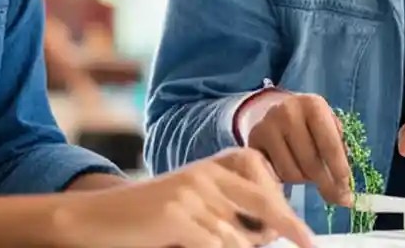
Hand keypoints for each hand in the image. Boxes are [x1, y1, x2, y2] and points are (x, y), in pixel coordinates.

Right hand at [59, 148, 313, 247]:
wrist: (93, 219)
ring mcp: (192, 193)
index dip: (283, 209)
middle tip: (311, 246)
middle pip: (263, 202)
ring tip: (210, 243)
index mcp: (213, 164)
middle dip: (291, 227)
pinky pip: (217, 245)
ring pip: (239, 234)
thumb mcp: (193, 206)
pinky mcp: (176, 216)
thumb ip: (228, 212)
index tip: (304, 234)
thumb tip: (273, 232)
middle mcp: (206, 173)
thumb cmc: (148, 219)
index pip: (264, 180)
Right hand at [238, 91, 352, 205]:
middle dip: (324, 182)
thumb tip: (344, 195)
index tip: (346, 191)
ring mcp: (267, 125)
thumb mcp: (330, 129)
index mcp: (313, 105)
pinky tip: (291, 170)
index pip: (330, 144)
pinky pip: (273, 174)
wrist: (279, 112)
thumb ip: (340, 155)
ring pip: (291, 172)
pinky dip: (285, 179)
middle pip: (310, 161)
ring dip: (304, 179)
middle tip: (333, 195)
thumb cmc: (312, 125)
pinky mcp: (252, 141)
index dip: (339, 170)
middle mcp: (288, 111)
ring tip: (307, 171)